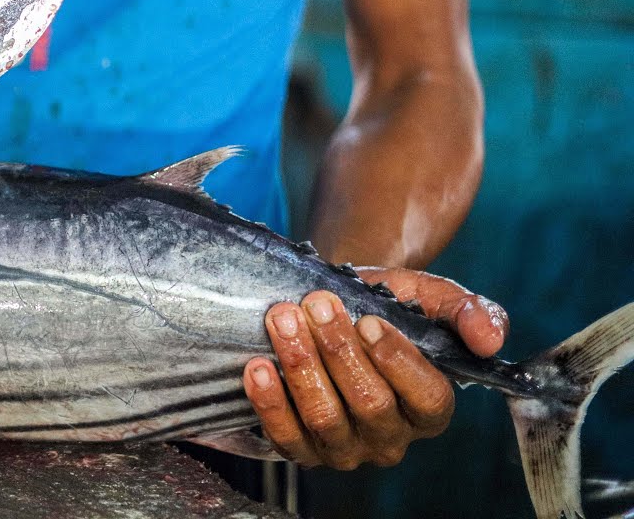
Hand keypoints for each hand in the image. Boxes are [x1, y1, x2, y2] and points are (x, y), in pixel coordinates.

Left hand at [241, 267, 507, 468]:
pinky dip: (269, 401)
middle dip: (339, 351)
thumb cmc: (385, 307)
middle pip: (369, 405)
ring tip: (283, 320)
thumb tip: (490, 339)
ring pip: (325, 417)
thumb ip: (466, 312)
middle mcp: (391, 438)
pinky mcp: (302, 450)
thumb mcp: (429, 298)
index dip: (397, 361)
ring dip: (301, 366)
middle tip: (317, 304)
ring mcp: (345, 449)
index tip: (368, 320)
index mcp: (431, 409)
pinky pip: (285, 436)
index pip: (426, 398)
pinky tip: (258, 365)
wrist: (334, 309)